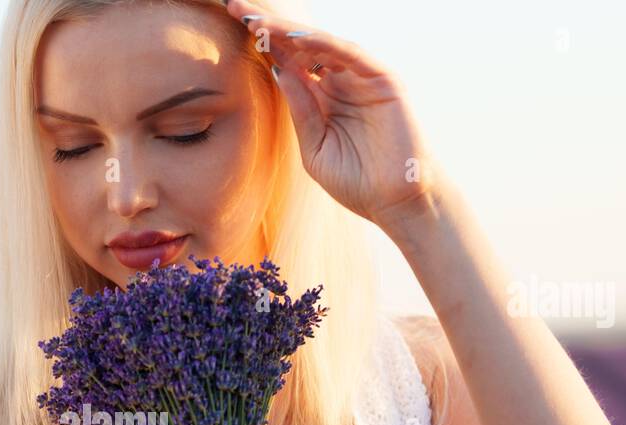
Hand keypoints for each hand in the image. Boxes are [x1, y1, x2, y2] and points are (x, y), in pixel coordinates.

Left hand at [224, 0, 442, 232]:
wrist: (395, 204)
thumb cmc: (357, 182)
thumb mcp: (315, 147)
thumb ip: (300, 110)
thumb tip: (277, 71)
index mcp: (321, 97)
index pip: (287, 61)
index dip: (261, 43)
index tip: (230, 25)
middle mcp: (339, 80)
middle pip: (299, 44)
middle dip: (268, 25)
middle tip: (234, 5)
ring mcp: (361, 77)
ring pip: (320, 44)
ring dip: (287, 30)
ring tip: (256, 21)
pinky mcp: (382, 79)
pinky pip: (348, 54)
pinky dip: (322, 44)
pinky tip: (294, 39)